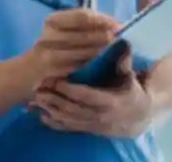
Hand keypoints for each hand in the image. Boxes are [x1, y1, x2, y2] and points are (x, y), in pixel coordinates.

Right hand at [22, 9, 119, 88]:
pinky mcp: (53, 72)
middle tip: (120, 37)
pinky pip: (79, 66)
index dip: (102, 19)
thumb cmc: (48, 48)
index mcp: (52, 21)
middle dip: (105, 35)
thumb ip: (80, 26)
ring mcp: (50, 55)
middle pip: (85, 34)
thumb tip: (111, 23)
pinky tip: (102, 62)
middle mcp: (49, 35)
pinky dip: (92, 63)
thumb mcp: (59, 31)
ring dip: (102, 50)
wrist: (24, 73)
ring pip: (84, 51)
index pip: (82, 16)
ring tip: (115, 48)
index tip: (117, 24)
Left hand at [32, 49, 153, 137]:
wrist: (137, 118)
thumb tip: (124, 41)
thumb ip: (125, 63)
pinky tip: (39, 114)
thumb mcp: (131, 79)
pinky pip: (66, 128)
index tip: (58, 79)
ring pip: (66, 119)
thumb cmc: (132, 93)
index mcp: (110, 102)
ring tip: (34, 98)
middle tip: (39, 87)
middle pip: (72, 109)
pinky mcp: (85, 129)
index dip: (72, 89)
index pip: (87, 96)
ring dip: (50, 109)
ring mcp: (91, 125)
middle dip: (54, 98)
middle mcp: (98, 116)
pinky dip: (52, 122)